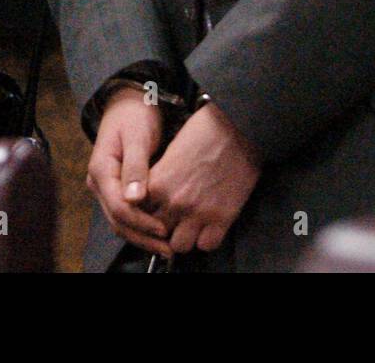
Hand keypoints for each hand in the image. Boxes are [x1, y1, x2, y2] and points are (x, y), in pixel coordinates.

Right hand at [86, 85, 171, 257]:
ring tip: (165, 246)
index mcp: (100, 169)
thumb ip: (136, 167)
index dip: (141, 222)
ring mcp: (106, 186)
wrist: (129, 99)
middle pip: (117, 220)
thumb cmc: (134, 114)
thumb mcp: (137, 136)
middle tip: (168, 248)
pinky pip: (125, 213)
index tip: (162, 229)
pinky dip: (140, 225)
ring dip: (141, 236)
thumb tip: (134, 199)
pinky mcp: (116, 187)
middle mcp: (99, 182)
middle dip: (142, 237)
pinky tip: (158, 231)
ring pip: (120, 221)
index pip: (118, 207)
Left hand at [147, 103, 261, 253]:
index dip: (143, 211)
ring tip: (187, 225)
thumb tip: (150, 192)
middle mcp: (174, 202)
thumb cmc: (202, 131)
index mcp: (158, 183)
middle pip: (156, 232)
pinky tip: (207, 226)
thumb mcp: (171, 150)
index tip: (151, 207)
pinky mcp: (222, 219)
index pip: (138, 212)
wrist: (236, 128)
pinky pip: (207, 246)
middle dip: (160, 226)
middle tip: (169, 218)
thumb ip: (159, 176)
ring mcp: (199, 213)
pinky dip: (205, 239)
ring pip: (179, 246)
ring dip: (182, 236)